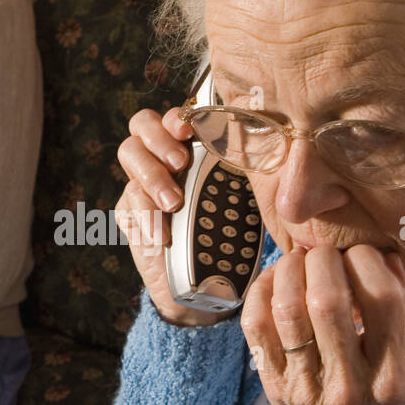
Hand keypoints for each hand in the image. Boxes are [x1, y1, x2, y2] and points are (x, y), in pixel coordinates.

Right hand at [115, 106, 226, 326]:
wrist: (205, 290)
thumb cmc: (230, 239)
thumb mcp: (242, 205)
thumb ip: (245, 177)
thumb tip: (274, 154)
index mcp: (193, 147)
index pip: (177, 116)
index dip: (179, 115)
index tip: (190, 129)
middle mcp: (163, 158)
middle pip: (142, 124)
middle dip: (159, 138)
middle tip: (180, 163)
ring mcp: (142, 183)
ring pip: (130, 153)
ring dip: (151, 175)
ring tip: (172, 203)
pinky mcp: (129, 212)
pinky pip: (129, 201)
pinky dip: (146, 217)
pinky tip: (163, 236)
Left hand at [240, 244, 404, 404]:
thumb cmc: (376, 383)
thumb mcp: (404, 352)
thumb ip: (404, 303)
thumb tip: (383, 253)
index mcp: (392, 379)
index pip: (383, 300)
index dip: (368, 261)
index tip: (360, 254)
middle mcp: (349, 388)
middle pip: (328, 301)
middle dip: (324, 261)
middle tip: (324, 253)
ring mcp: (306, 389)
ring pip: (287, 309)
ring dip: (290, 270)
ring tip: (298, 260)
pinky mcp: (272, 384)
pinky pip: (256, 324)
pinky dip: (261, 289)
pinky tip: (275, 279)